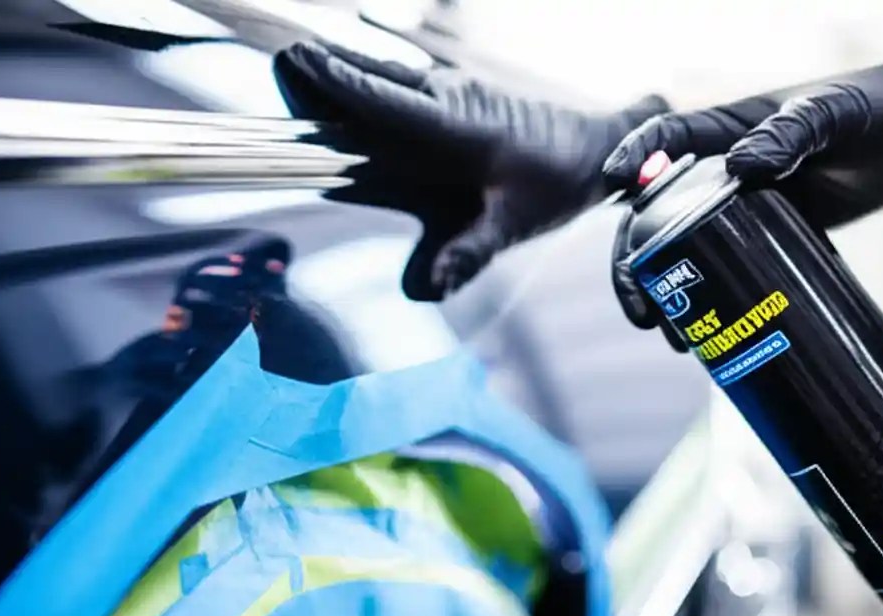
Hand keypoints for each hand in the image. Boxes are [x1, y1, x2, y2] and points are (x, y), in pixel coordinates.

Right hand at [277, 41, 666, 299]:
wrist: (599, 149)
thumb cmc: (557, 184)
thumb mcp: (514, 224)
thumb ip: (470, 252)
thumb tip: (430, 290)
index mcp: (457, 126)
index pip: (388, 98)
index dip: (342, 82)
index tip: (301, 62)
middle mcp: (449, 100)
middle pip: (376, 77)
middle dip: (328, 67)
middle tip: (283, 58)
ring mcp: (452, 94)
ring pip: (388, 76)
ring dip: (346, 70)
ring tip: (301, 63)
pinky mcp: (456, 99)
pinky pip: (402, 86)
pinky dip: (368, 82)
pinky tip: (350, 87)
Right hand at [605, 39, 882, 346]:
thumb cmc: (871, 109)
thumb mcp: (831, 115)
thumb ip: (790, 133)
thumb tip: (741, 166)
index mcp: (727, 130)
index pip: (662, 138)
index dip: (631, 159)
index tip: (612, 188)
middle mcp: (723, 170)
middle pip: (655, 214)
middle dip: (636, 262)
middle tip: (642, 308)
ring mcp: (743, 208)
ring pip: (684, 252)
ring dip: (668, 295)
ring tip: (672, 338)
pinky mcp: (768, 238)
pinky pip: (727, 271)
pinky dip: (712, 303)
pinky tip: (708, 338)